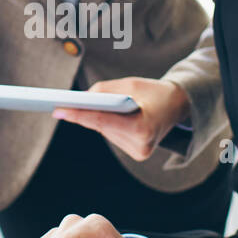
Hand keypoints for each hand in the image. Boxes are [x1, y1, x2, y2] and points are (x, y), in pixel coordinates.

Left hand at [51, 77, 189, 160]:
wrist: (179, 105)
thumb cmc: (154, 91)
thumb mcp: (130, 84)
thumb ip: (105, 91)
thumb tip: (82, 99)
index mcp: (142, 127)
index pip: (103, 120)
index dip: (79, 113)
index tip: (58, 109)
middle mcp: (141, 144)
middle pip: (102, 127)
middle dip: (83, 114)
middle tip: (59, 107)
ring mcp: (139, 152)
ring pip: (105, 132)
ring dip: (94, 119)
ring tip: (76, 108)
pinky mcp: (137, 153)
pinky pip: (112, 135)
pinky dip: (106, 124)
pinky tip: (100, 115)